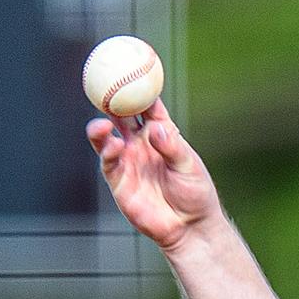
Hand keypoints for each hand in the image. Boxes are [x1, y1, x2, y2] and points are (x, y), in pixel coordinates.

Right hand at [85, 97, 218, 251]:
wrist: (189, 228)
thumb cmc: (196, 196)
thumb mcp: (189, 168)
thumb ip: (172, 147)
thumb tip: (155, 129)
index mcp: (162, 136)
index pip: (149, 108)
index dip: (142, 89)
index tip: (134, 71)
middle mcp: (142, 145)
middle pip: (122, 117)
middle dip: (112, 100)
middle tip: (104, 87)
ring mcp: (128, 161)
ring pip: (108, 137)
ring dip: (102, 127)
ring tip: (102, 123)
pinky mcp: (119, 180)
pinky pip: (107, 161)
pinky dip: (107, 151)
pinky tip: (111, 145)